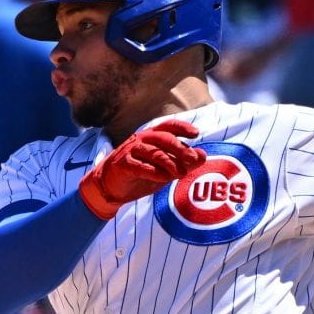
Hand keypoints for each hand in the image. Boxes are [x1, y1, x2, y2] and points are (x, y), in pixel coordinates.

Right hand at [77, 119, 205, 218]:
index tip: (196, 134)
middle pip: (163, 138)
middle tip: (192, 158)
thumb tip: (202, 155)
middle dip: (180, 147)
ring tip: (181, 173)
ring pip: (153, 152)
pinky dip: (153, 172)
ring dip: (169, 162)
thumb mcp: (165, 169)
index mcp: (152, 137)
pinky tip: (164, 178)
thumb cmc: (140, 174)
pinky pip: (140, 166)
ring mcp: (131, 151)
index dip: (182, 127)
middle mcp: (142, 140)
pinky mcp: (123, 165)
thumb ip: (183, 162)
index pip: (169, 127)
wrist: (111, 186)